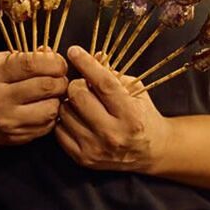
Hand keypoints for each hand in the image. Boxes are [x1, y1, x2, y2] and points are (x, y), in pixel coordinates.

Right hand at [0, 51, 67, 144]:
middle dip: (60, 80)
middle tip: (59, 78)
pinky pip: (45, 127)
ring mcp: (5, 123)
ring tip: (51, 93)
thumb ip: (27, 56)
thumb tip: (54, 56)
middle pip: (46, 87)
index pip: (32, 65)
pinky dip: (50, 115)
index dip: (54, 62)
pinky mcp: (12, 138)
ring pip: (50, 110)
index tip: (58, 63)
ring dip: (57, 99)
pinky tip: (42, 107)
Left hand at [55, 46, 169, 172]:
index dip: (87, 64)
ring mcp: (96, 148)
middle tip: (83, 85)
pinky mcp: (83, 158)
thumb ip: (114, 74)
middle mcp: (113, 134)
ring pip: (65, 111)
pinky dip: (65, 119)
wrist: (150, 152)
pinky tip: (77, 117)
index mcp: (130, 115)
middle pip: (78, 96)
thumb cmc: (142, 115)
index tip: (74, 51)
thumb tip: (93, 56)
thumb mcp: (135, 90)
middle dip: (77, 84)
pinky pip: (59, 130)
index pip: (104, 84)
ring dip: (70, 102)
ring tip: (82, 103)